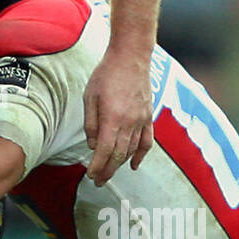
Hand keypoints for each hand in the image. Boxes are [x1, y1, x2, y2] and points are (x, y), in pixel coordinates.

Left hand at [82, 49, 153, 185]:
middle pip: (118, 155)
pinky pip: (147, 142)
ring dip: (120, 165)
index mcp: (112, 118)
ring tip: (109, 173)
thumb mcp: (90, 97)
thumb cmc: (107, 74)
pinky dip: (140, 155)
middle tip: (98, 181)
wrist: (131, 57)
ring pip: (131, 151)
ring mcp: (141, 121)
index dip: (97, 166)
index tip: (91, 176)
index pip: (104, 151)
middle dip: (107, 171)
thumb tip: (92, 145)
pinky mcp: (149, 117)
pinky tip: (134, 165)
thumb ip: (90, 123)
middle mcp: (129, 123)